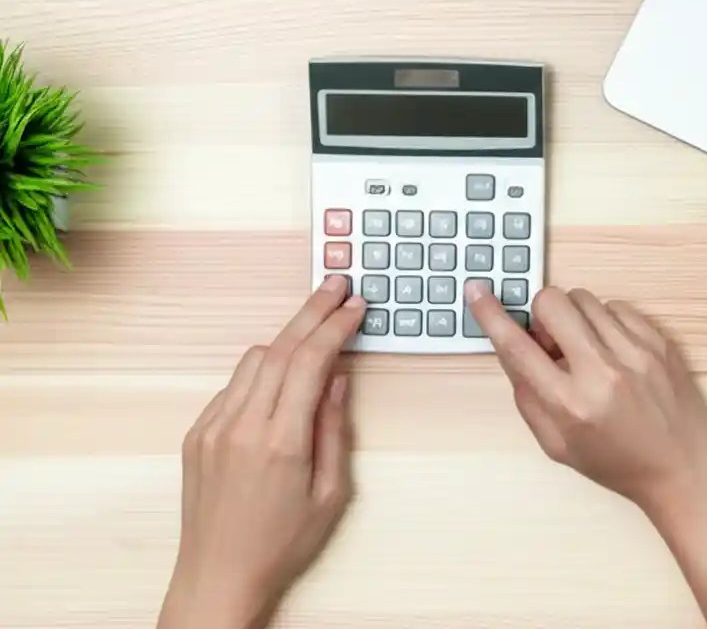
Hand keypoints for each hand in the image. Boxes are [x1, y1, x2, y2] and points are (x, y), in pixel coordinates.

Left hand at [158, 277, 365, 628]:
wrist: (219, 576)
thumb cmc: (283, 543)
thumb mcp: (331, 493)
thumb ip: (334, 429)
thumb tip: (337, 378)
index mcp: (281, 443)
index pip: (309, 363)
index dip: (334, 327)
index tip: (354, 306)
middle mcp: (241, 427)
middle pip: (279, 348)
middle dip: (311, 312)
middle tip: (336, 284)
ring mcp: (213, 428)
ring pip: (252, 361)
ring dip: (287, 339)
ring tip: (315, 328)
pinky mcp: (197, 435)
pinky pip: (233, 387)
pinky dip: (262, 372)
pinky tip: (283, 378)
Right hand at [467, 283, 706, 516]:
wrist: (683, 469)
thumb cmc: (616, 462)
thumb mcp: (557, 445)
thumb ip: (528, 395)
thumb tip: (512, 347)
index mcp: (570, 404)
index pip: (518, 347)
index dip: (490, 315)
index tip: (476, 291)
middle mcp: (602, 373)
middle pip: (552, 302)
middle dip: (542, 316)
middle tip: (553, 343)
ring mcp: (636, 353)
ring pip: (585, 299)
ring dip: (576, 319)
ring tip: (588, 351)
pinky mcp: (660, 342)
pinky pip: (617, 307)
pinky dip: (607, 323)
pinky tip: (614, 352)